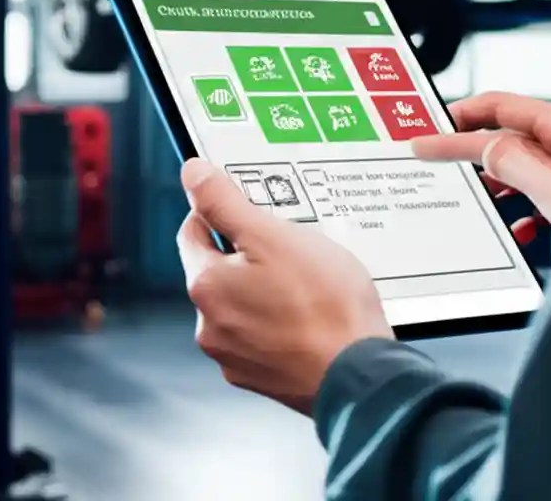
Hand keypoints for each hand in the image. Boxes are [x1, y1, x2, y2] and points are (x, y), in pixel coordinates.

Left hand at [177, 158, 393, 414]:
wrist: (358, 375)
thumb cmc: (325, 306)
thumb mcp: (274, 236)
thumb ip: (226, 203)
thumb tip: (192, 174)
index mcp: (206, 285)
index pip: (193, 230)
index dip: (222, 212)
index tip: (252, 210)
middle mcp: (209, 326)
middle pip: (219, 270)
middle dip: (250, 254)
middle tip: (293, 249)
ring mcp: (234, 356)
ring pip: (242, 304)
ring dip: (265, 290)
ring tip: (310, 286)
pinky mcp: (261, 377)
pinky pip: (262, 336)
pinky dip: (280, 323)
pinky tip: (311, 317)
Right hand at [412, 92, 550, 238]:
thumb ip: (513, 165)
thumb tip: (482, 147)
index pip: (497, 109)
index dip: (456, 121)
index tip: (425, 135)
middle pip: (504, 136)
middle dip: (472, 152)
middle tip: (436, 161)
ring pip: (518, 167)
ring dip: (496, 186)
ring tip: (476, 201)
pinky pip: (535, 193)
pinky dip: (520, 211)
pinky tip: (517, 230)